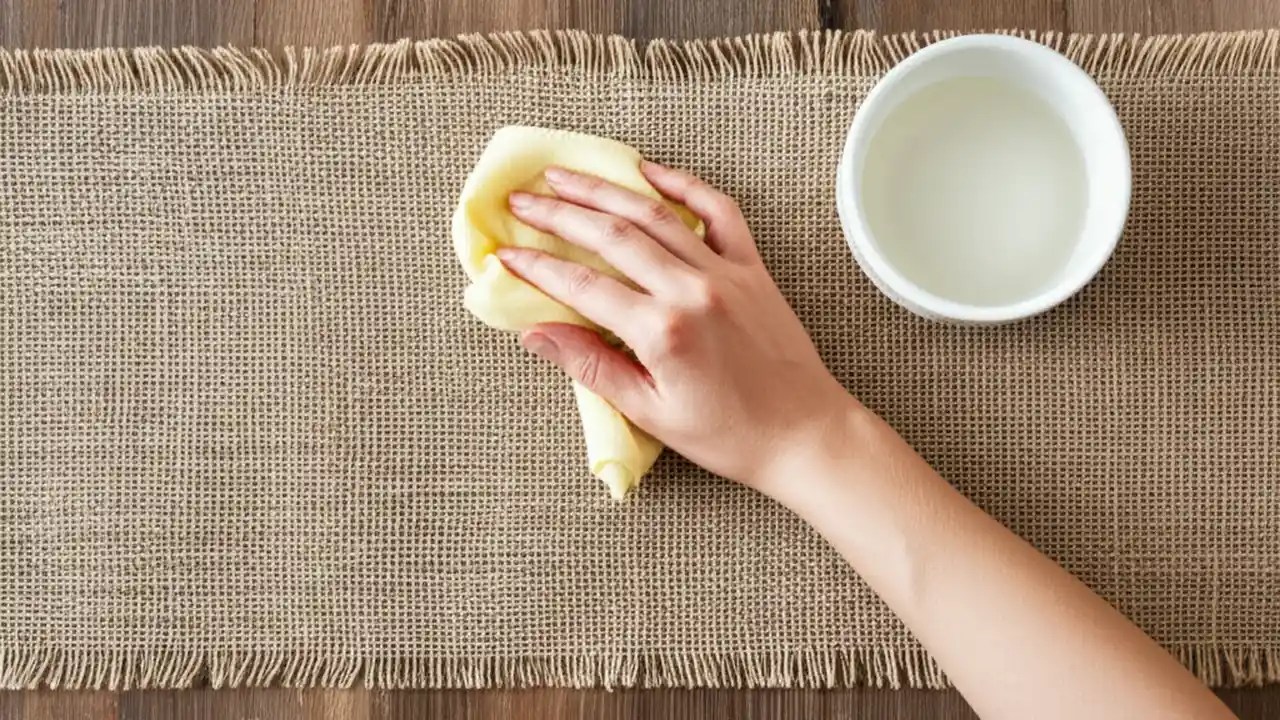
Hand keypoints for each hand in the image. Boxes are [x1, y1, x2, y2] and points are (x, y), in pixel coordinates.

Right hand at [498, 161, 857, 494]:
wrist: (804, 434)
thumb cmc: (729, 435)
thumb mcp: (651, 412)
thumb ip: (592, 367)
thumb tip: (536, 335)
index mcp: (662, 331)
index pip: (582, 286)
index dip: (537, 268)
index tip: (504, 255)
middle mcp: (691, 290)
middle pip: (611, 236)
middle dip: (558, 215)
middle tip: (520, 201)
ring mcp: (725, 271)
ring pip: (654, 214)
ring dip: (604, 190)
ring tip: (563, 176)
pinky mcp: (752, 267)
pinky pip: (717, 210)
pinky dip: (682, 184)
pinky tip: (649, 170)